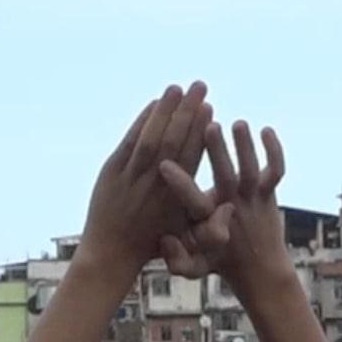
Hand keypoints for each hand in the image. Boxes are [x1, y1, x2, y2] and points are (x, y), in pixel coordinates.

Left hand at [81, 84, 215, 274]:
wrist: (111, 254)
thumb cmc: (153, 244)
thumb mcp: (184, 232)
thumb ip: (205, 216)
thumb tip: (231, 205)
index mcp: (175, 199)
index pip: (191, 158)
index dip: (201, 132)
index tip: (209, 110)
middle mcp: (155, 186)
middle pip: (173, 141)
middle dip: (187, 112)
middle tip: (200, 86)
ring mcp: (131, 177)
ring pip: (151, 138)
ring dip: (165, 110)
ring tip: (179, 87)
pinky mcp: (111, 172)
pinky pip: (130, 142)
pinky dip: (142, 121)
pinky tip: (155, 103)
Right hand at [159, 121, 287, 285]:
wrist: (260, 270)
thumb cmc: (220, 262)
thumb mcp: (193, 266)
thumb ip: (176, 259)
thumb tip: (166, 241)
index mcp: (208, 219)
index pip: (193, 201)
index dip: (179, 184)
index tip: (164, 165)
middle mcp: (232, 205)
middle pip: (226, 176)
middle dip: (218, 151)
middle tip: (209, 126)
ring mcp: (253, 198)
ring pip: (252, 170)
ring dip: (245, 146)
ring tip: (237, 124)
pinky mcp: (269, 193)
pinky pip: (276, 171)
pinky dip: (275, 150)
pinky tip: (266, 129)